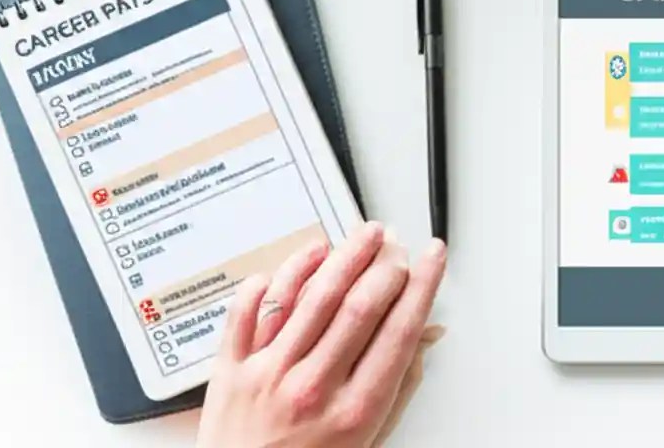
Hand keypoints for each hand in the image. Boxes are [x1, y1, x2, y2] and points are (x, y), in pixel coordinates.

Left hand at [196, 222, 446, 447]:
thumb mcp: (370, 436)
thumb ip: (400, 383)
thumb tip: (424, 333)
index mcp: (354, 411)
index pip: (398, 330)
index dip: (423, 284)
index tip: (433, 257)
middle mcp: (311, 389)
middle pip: (358, 306)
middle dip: (386, 265)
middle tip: (398, 246)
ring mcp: (267, 375)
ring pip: (310, 297)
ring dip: (343, 256)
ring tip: (364, 235)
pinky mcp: (230, 369)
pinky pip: (249, 309)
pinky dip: (277, 278)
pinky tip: (304, 258)